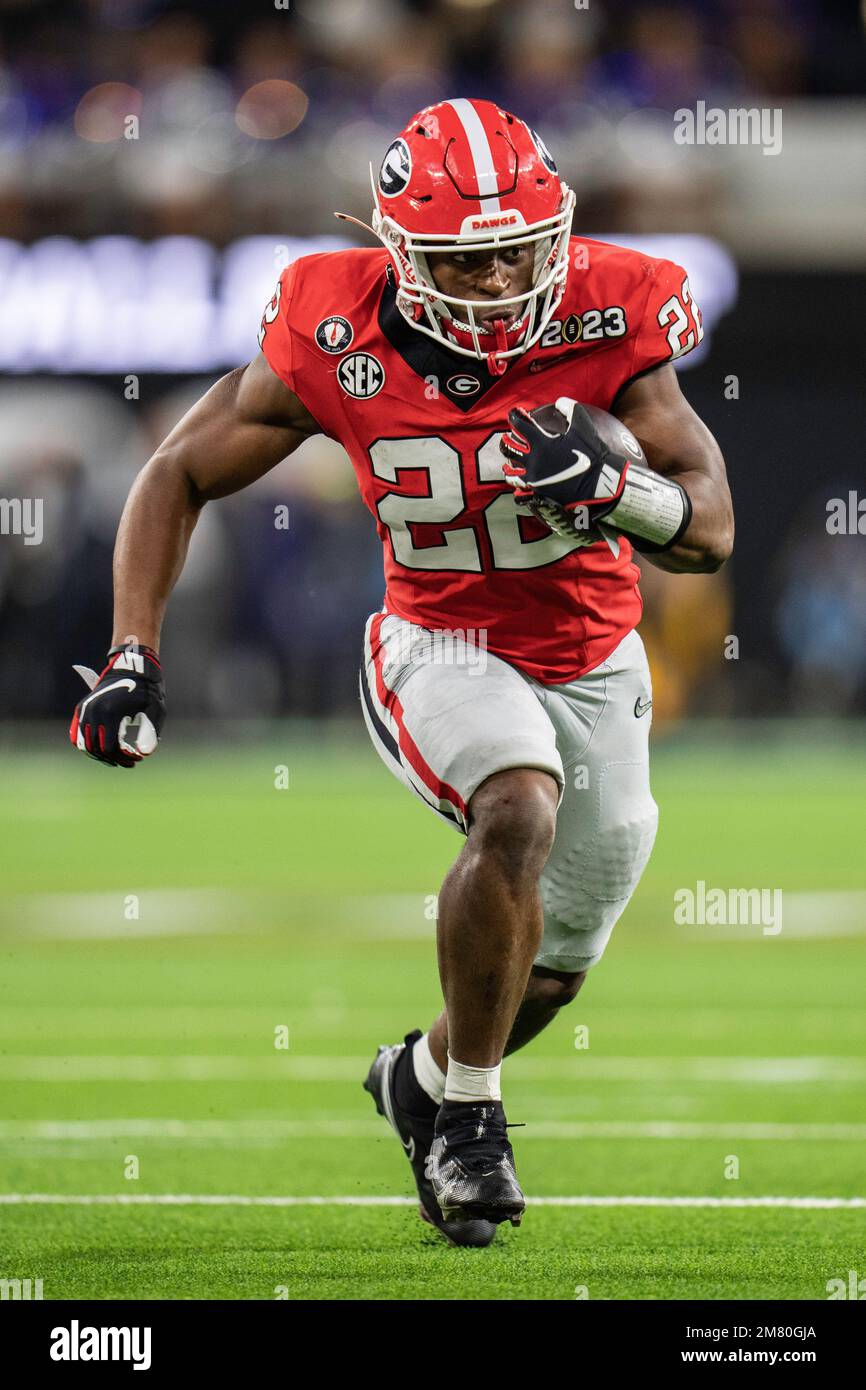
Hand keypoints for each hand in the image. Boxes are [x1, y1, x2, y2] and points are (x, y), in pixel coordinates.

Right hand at [69, 642, 164, 768]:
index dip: (123, 758)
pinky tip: (103, 748)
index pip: (111, 748)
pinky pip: (76, 734)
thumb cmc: (147, 690)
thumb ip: (150, 732)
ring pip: (84, 744)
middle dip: (114, 759)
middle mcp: (93, 712)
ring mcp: (85, 710)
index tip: (137, 759)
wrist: (131, 667)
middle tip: (130, 760)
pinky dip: (87, 744)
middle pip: (97, 749)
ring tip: (117, 756)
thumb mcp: (155, 710)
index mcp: (111, 713)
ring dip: (100, 754)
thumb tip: (143, 754)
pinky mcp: (81, 708)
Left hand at [500, 397, 628, 537]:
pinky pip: (520, 491)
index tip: (516, 414)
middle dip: (505, 441)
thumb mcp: (583, 425)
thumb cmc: (591, 453)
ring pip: (510, 473)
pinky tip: (519, 484)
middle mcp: (533, 461)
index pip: (519, 425)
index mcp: (540, 443)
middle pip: (508, 449)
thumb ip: (570, 408)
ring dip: (509, 466)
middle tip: (508, 438)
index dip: (514, 416)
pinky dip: (518, 486)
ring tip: (510, 464)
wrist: (599, 482)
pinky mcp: (539, 492)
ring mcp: (534, 478)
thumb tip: (559, 401)